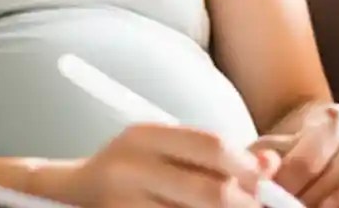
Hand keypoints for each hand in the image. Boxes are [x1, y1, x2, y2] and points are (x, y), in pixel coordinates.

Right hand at [35, 123, 281, 206]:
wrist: (68, 197)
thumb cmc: (129, 174)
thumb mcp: (163, 152)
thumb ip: (213, 155)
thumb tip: (270, 164)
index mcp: (144, 137)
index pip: (212, 146)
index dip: (246, 167)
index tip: (263, 182)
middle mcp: (131, 168)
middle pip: (211, 193)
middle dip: (245, 206)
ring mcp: (123, 204)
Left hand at [250, 104, 338, 207]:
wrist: (309, 142)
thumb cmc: (288, 149)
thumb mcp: (269, 149)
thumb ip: (264, 157)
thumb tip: (263, 164)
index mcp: (332, 118)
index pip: (314, 153)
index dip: (294, 179)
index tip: (275, 193)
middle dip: (318, 194)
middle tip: (296, 206)